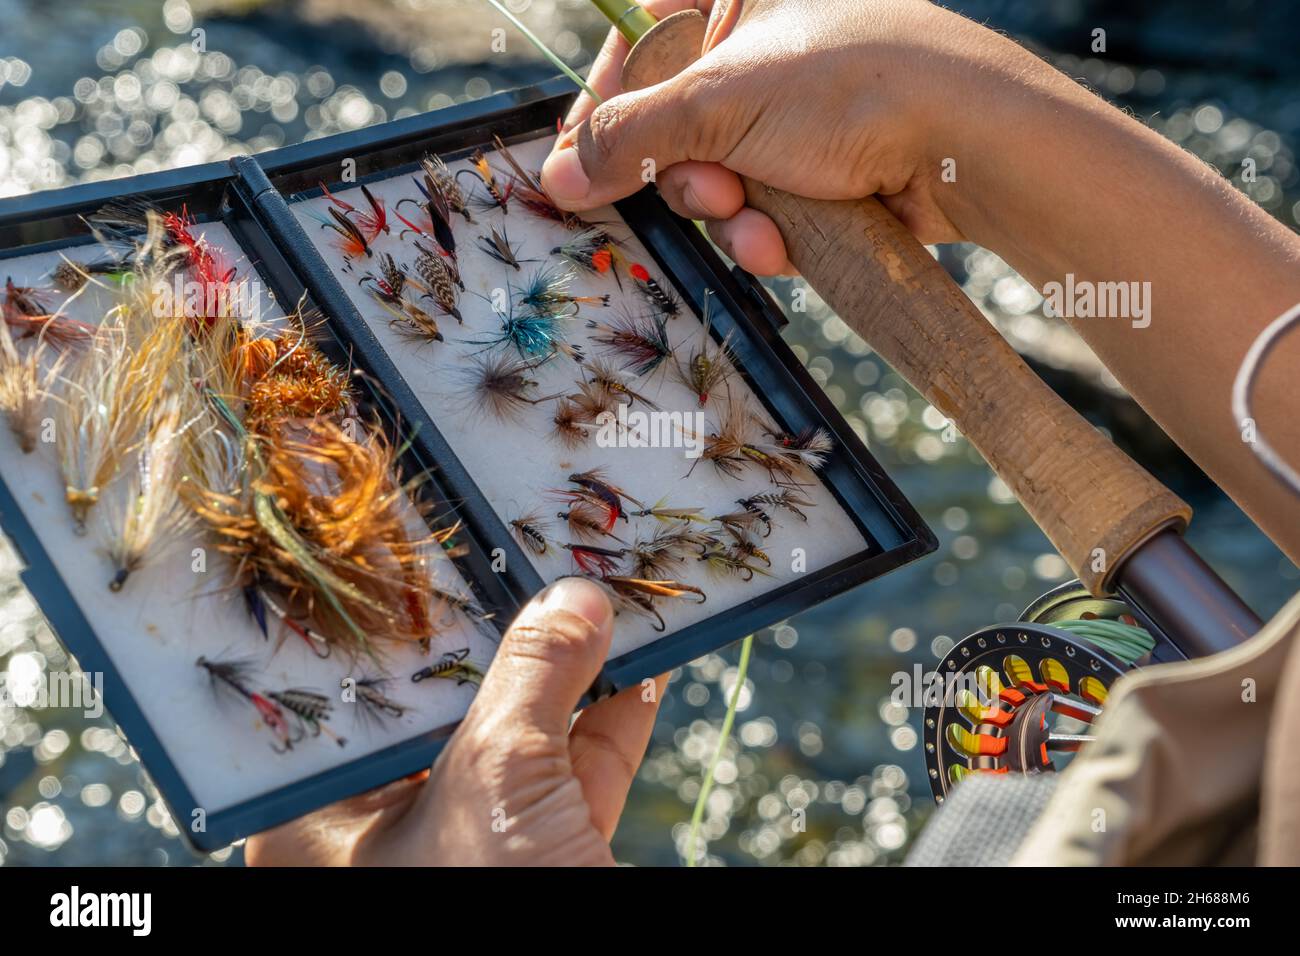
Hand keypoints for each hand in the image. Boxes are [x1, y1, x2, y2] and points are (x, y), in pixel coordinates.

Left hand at [245, 578, 664, 865]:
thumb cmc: (485, 908)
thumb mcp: (495, 783)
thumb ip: (531, 679)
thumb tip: (574, 600)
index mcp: (327, 816)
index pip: (357, 689)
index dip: (406, 618)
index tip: (443, 551)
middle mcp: (395, 823)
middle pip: (449, 701)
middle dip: (506, 632)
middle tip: (537, 557)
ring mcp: (478, 840)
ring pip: (526, 730)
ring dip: (576, 665)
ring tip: (604, 590)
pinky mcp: (549, 854)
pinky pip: (577, 767)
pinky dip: (614, 714)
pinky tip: (641, 657)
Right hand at [540, 0, 1018, 274]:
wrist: (968, 141)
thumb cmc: (852, 85)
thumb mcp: (720, 103)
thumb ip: (628, 138)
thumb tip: (559, 174)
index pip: (635, 46)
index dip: (603, 107)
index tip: (577, 162)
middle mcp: (763, 49)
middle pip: (672, 128)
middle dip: (687, 177)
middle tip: (713, 190)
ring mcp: (795, 114)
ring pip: (717, 180)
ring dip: (730, 215)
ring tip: (762, 218)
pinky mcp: (822, 170)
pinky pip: (763, 211)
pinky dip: (768, 234)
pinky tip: (788, 240)